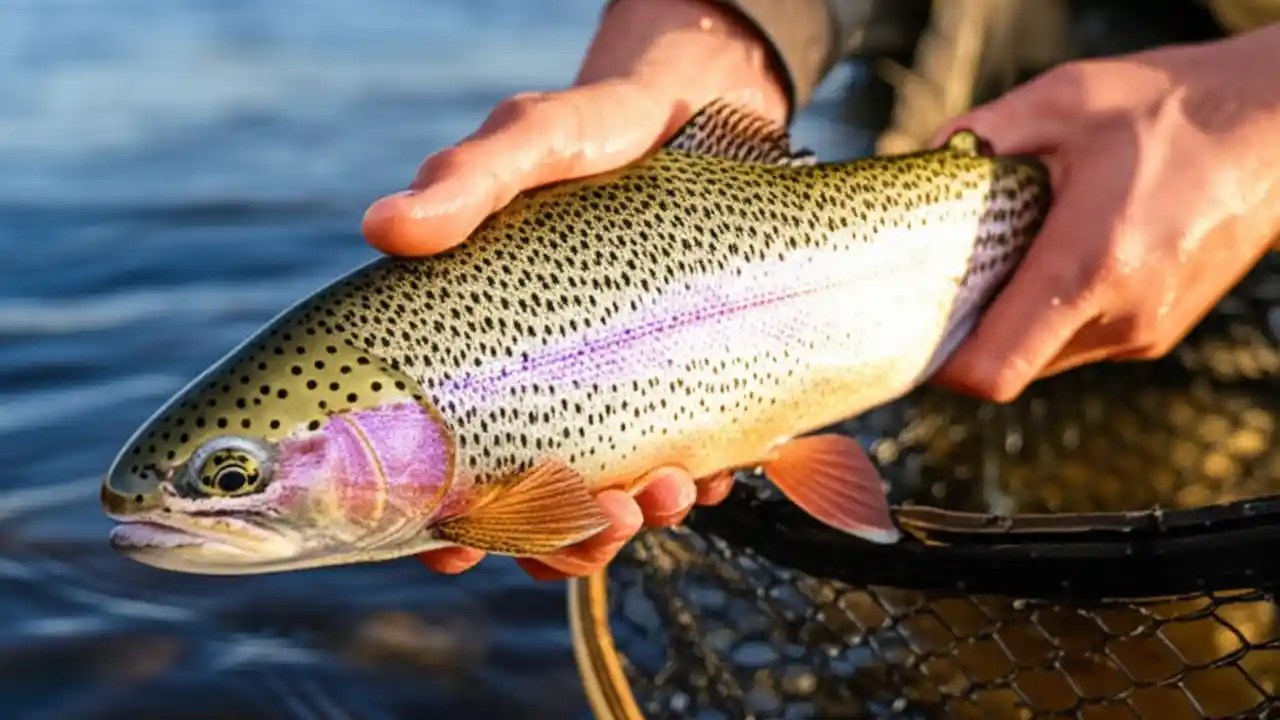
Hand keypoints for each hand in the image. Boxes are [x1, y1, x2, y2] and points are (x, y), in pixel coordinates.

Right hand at [373, 0, 785, 578]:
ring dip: (638, 517)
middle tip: (604, 513)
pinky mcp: (691, 383)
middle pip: (538, 501)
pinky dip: (706, 480)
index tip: (457, 547)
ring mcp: (621, 391)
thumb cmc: (596, 131)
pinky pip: (696, 460)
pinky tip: (722, 468)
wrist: (695, 113)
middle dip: (567, 535)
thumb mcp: (534, 142)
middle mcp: (548, 384)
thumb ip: (469, 182)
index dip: (446, 518)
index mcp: (485, 349)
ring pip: (616, 496)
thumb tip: (385, 228)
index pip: (449, 456)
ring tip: (668, 491)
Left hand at [931, 24, 1279, 401]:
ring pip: (1042, 357)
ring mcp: (1143, 333)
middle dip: (968, 331)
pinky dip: (1048, 314)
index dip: (939, 366)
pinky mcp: (1156, 332)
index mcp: (1090, 265)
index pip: (993, 370)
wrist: (1277, 124)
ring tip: (1006, 258)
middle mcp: (1121, 317)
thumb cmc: (1174, 108)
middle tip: (942, 279)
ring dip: (1010, 321)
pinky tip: (1051, 258)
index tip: (908, 332)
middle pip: (1008, 365)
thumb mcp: (1063, 100)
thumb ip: (981, 135)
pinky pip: (1077, 343)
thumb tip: (922, 161)